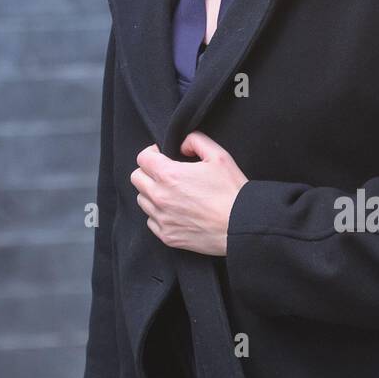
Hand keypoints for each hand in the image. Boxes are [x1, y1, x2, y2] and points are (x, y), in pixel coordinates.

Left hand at [130, 131, 248, 256]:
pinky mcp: (167, 236)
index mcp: (169, 175)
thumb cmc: (232, 191)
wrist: (242, 226)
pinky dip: (159, 214)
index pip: (142, 158)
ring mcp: (162, 218)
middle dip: (148, 172)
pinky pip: (151, 221)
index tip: (162, 155)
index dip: (152, 153)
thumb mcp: (218, 156)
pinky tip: (175, 211)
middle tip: (165, 173)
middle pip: (136, 178)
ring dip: (152, 193)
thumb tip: (182, 145)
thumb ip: (196, 141)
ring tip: (172, 193)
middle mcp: (160, 197)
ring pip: (142, 200)